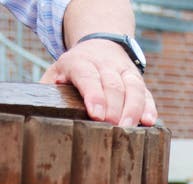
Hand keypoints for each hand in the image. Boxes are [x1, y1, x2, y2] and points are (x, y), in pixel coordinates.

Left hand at [40, 40, 156, 126]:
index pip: (88, 76)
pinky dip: (150, 107)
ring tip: (129, 128)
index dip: (94, 95)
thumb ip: (49, 89)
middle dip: (114, 107)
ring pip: (133, 87)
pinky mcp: (138, 81)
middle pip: (113, 84)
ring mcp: (124, 72)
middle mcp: (105, 64)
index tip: (97, 115)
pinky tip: (149, 121)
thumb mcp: (57, 73)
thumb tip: (40, 112)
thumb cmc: (75, 69)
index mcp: (81, 61)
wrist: (100, 44)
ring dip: (133, 109)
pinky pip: (147, 93)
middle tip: (113, 127)